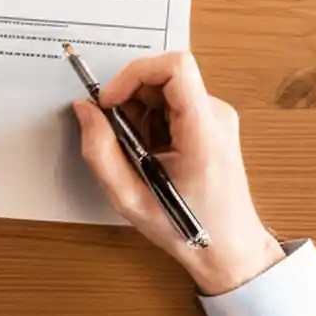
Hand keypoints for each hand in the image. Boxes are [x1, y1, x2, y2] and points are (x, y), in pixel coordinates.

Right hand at [73, 51, 284, 295]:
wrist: (230, 248)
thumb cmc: (189, 229)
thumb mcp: (130, 199)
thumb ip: (100, 151)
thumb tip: (85, 110)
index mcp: (203, 132)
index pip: (175, 67)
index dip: (134, 74)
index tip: (110, 101)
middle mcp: (216, 115)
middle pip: (164, 77)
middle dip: (130, 100)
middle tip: (120, 138)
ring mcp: (217, 117)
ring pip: (165, 90)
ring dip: (140, 114)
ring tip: (140, 154)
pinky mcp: (213, 122)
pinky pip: (173, 104)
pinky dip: (152, 122)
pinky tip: (153, 154)